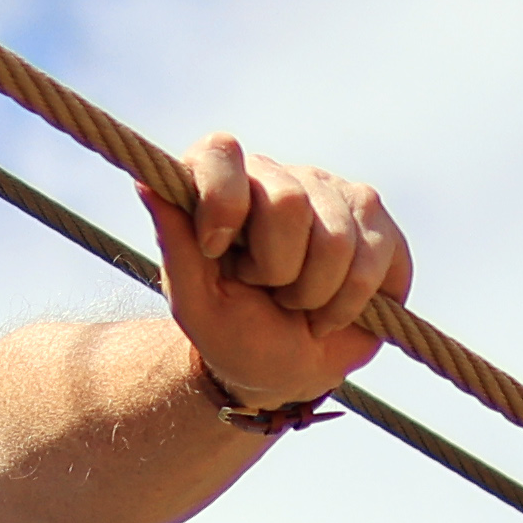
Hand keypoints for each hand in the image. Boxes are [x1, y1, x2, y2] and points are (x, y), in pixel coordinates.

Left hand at [151, 131, 409, 419]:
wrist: (288, 370)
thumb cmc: (232, 333)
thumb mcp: (193, 302)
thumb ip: (175, 242)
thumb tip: (146, 180)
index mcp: (225, 186)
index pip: (220, 152)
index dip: (221, 202)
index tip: (216, 250)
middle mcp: (279, 177)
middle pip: (287, 204)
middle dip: (276, 270)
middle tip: (268, 289)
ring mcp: (333, 192)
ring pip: (335, 240)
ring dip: (313, 295)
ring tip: (300, 303)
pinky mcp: (376, 222)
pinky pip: (373, 258)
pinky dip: (348, 304)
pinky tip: (334, 309)